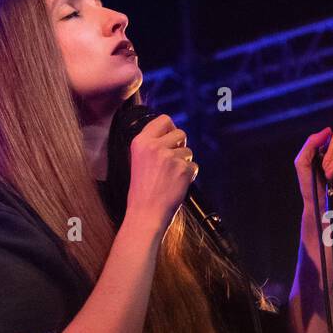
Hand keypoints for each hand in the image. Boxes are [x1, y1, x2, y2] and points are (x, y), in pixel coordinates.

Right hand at [124, 113, 196, 234]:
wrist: (145, 213)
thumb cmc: (142, 190)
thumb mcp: (138, 160)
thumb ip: (152, 145)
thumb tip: (173, 133)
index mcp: (140, 142)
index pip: (163, 120)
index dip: (171, 129)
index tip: (170, 140)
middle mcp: (154, 146)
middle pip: (180, 132)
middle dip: (181, 146)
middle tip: (173, 161)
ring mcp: (169, 157)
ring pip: (188, 151)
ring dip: (184, 163)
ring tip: (171, 177)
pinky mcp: (183, 169)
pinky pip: (194, 166)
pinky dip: (189, 176)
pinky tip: (177, 185)